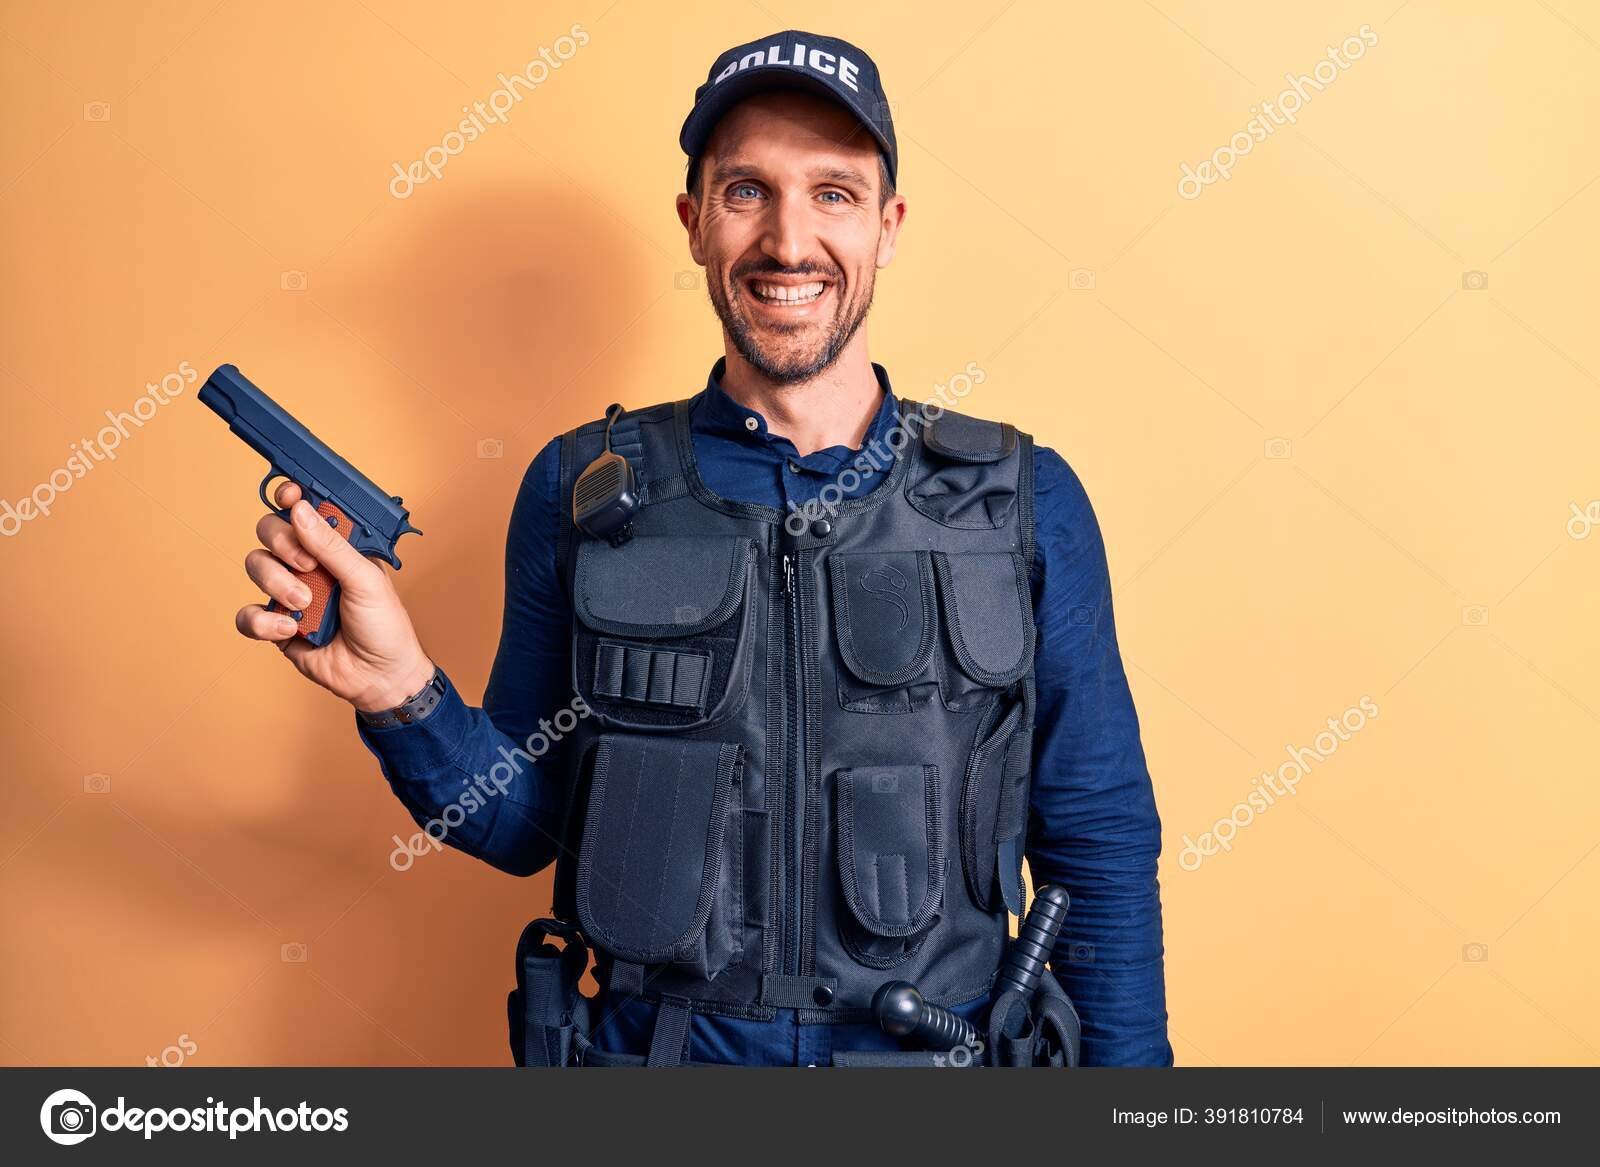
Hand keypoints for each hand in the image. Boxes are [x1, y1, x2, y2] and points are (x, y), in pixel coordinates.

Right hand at [235, 481, 435, 711]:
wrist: (379, 676)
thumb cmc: (384, 625)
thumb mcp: (366, 579)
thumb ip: (332, 545)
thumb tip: (301, 510)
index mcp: (335, 547)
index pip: (304, 511)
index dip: (290, 497)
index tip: (288, 496)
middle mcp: (308, 564)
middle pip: (270, 531)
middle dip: (282, 542)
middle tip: (307, 565)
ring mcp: (289, 593)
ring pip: (256, 566)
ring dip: (276, 583)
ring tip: (304, 604)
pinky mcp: (276, 625)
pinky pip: (248, 615)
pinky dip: (262, 621)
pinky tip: (289, 629)